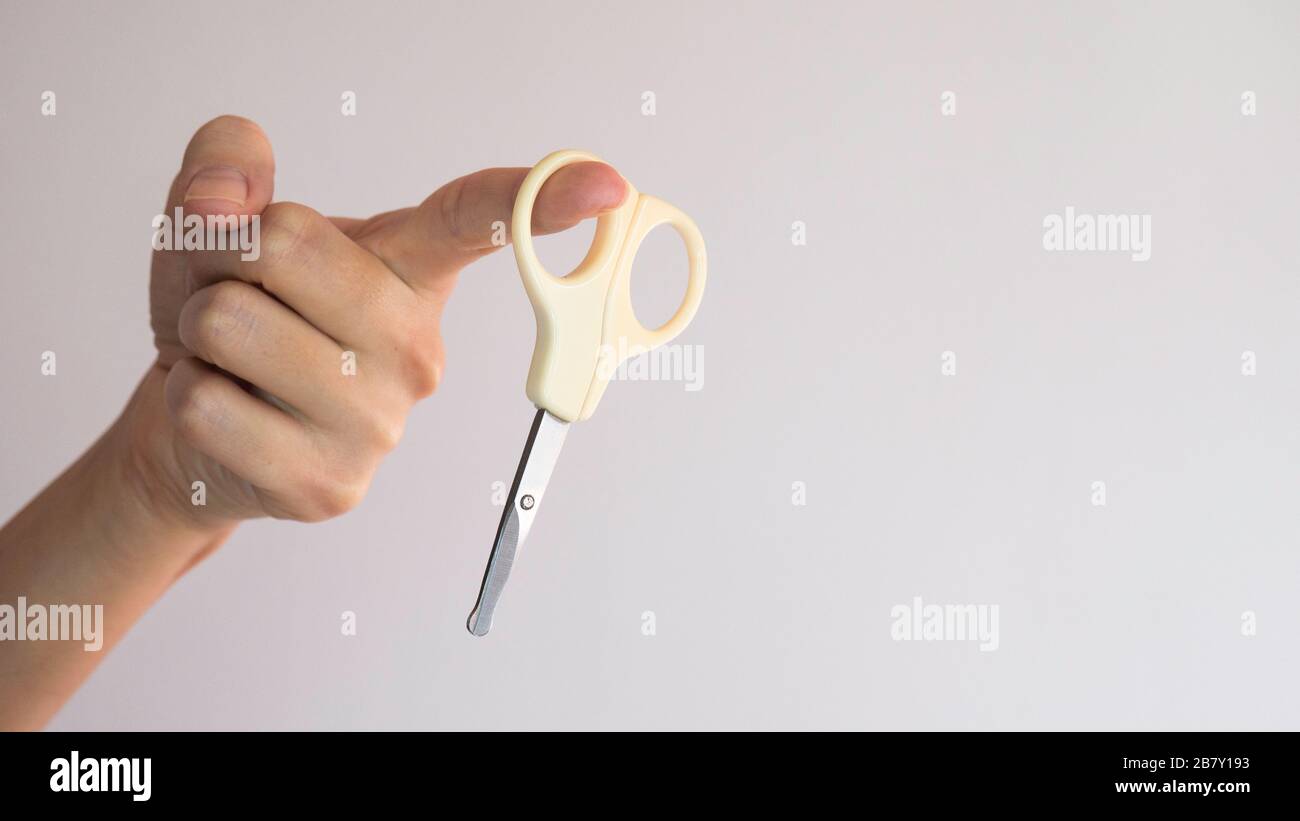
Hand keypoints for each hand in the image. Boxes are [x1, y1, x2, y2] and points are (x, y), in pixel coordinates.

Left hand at [131, 115, 625, 526]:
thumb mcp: (215, 225)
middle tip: (238, 297)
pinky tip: (231, 415)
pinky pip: (207, 404)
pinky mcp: (334, 485)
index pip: (477, 222)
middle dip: (218, 256)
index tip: (604, 184)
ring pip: (230, 321)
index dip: (541, 199)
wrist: (198, 425)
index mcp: (410, 272)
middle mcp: (416, 345)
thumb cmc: (231, 316)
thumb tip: (223, 205)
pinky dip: (186, 398)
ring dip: (193, 329)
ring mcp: (383, 421)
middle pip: (281, 242)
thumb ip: (221, 174)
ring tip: (232, 359)